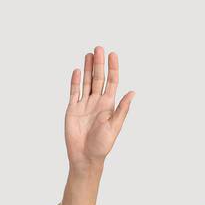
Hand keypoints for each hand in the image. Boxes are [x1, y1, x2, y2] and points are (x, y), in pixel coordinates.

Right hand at [65, 45, 134, 173]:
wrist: (85, 157)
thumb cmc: (102, 145)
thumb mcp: (114, 127)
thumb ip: (122, 109)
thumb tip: (132, 92)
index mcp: (108, 105)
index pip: (111, 82)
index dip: (113, 68)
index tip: (113, 54)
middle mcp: (97, 102)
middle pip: (98, 78)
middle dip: (99, 64)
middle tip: (99, 48)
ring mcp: (84, 105)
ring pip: (86, 82)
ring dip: (87, 68)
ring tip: (89, 54)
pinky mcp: (72, 109)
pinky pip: (74, 92)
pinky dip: (76, 81)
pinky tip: (78, 70)